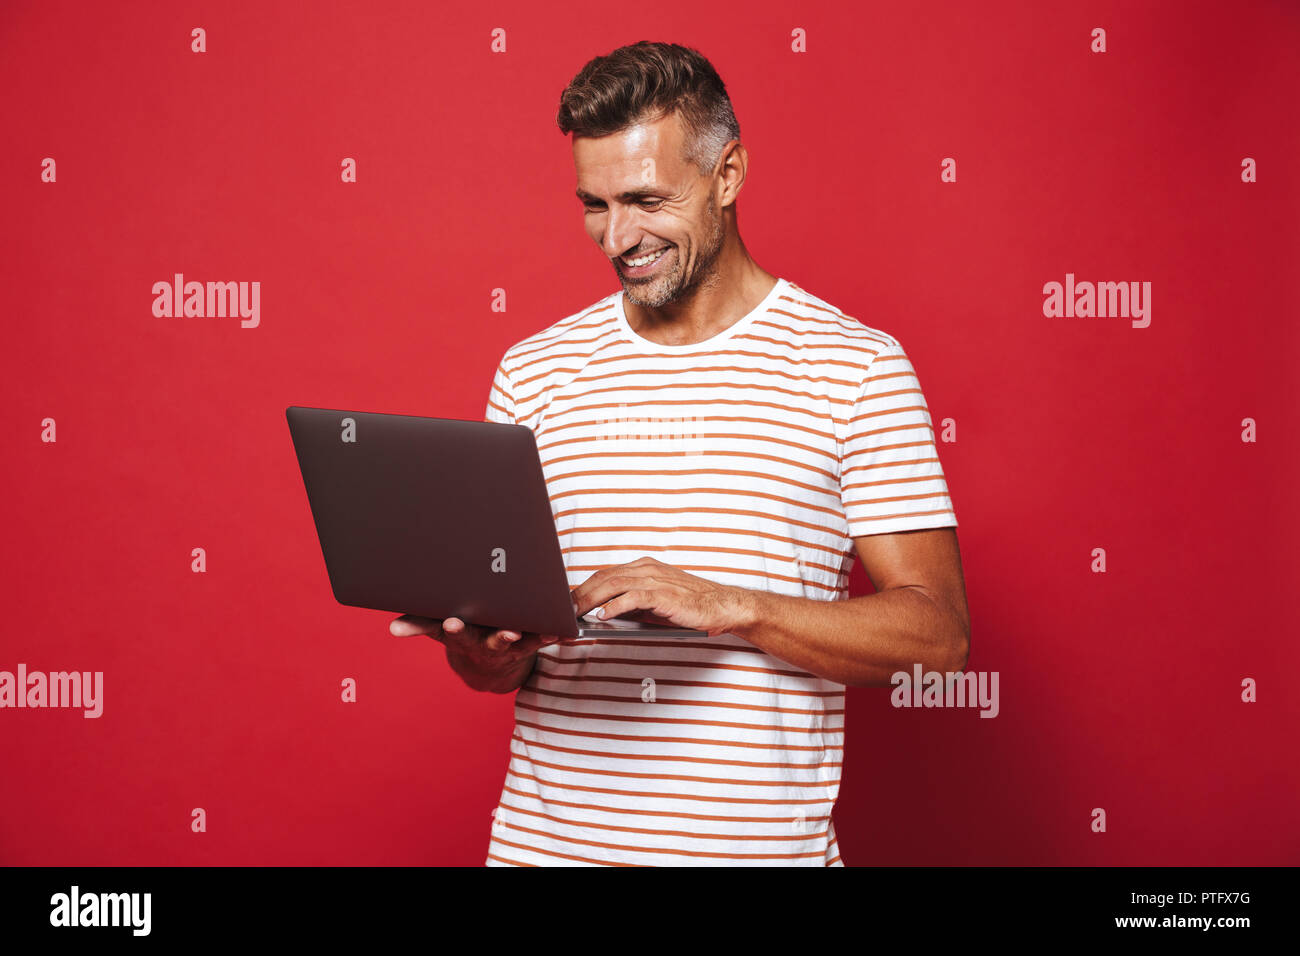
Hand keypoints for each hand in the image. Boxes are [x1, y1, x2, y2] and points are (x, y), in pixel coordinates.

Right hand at [389, 615, 574, 691]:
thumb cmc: (464, 633)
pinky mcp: (529, 644)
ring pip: (512, 641)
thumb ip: (419, 624)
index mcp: (460, 635)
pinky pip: (541, 639)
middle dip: (482, 634)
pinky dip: (552, 635)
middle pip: (480, 638)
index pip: (450, 632)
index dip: (450, 628)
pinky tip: (564, 630)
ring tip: (526, 632)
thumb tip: (393, 628)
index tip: (448, 621)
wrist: (489, 668)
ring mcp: (506, 646)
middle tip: (485, 628)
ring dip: (519, 638)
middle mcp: (482, 644)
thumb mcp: (439, 628)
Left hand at [571, 557, 752, 637]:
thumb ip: (630, 603)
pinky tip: (603, 616)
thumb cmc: (689, 606)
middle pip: (604, 577)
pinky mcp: (664, 595)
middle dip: (580, 593)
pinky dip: (615, 606)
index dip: (583, 586)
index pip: (605, 574)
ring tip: (574, 613)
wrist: (722, 606)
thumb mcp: (654, 602)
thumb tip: (602, 613)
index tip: (566, 600)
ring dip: (591, 600)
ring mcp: (655, 580)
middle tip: (562, 609)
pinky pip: (634, 598)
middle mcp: (647, 569)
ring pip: (614, 585)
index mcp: (643, 567)